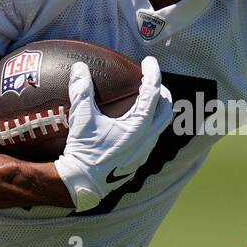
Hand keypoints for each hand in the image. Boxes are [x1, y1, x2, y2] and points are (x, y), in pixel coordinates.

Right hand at [55, 55, 172, 211]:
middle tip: (150, 81)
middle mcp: (148, 138)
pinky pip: (150, 137)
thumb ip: (82, 91)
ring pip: (161, 125)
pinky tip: (132, 124)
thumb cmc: (84, 151)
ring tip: (145, 100)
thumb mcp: (82, 119)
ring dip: (157, 110)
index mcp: (139, 125)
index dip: (153, 73)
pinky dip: (147, 124)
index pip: (153, 92)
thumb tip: (80, 68)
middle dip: (162, 92)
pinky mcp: (137, 160)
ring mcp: (144, 151)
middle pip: (167, 109)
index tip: (148, 61)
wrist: (82, 184)